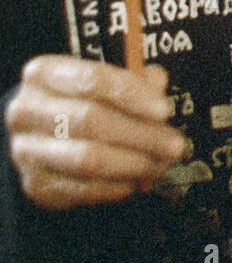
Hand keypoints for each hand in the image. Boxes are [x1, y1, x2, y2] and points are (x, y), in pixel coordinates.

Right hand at [5, 55, 186, 209]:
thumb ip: (133, 80)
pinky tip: (135, 179)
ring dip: (133, 163)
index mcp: (44, 73)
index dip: (133, 95)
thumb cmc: (78, 101)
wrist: (39, 134)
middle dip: (142, 135)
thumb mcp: (103, 81)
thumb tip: (158, 85)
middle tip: (173, 144)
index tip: (163, 110)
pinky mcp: (36, 183)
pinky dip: (117, 185)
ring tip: (160, 163)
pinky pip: (84, 188)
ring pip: (88, 158)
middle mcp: (28, 110)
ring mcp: (27, 149)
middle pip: (92, 121)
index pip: (93, 79)